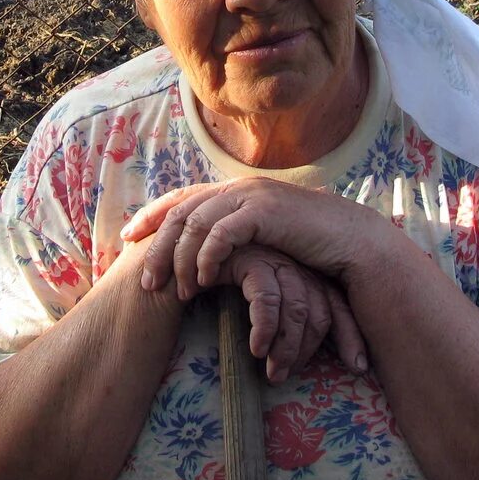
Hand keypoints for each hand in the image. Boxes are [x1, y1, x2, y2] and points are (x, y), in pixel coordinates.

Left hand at [123, 178, 375, 301]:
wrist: (351, 242)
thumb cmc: (309, 247)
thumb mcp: (264, 239)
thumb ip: (236, 238)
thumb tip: (204, 254)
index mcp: (234, 191)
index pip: (180, 199)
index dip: (151, 216)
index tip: (128, 238)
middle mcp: (238, 188)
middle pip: (180, 213)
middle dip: (157, 247)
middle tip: (146, 281)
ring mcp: (251, 196)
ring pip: (195, 224)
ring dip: (180, 260)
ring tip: (175, 291)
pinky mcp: (263, 211)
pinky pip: (221, 234)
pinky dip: (207, 258)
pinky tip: (204, 281)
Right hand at [216, 244, 366, 380]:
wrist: (185, 269)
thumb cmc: (219, 294)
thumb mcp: (256, 311)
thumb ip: (280, 326)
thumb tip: (298, 362)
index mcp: (304, 273)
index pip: (335, 305)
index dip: (350, 335)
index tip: (358, 367)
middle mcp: (294, 265)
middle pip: (318, 311)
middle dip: (305, 350)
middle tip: (285, 376)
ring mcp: (274, 260)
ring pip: (296, 308)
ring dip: (286, 347)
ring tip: (272, 373)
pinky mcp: (251, 259)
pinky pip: (267, 298)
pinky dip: (264, 328)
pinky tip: (256, 350)